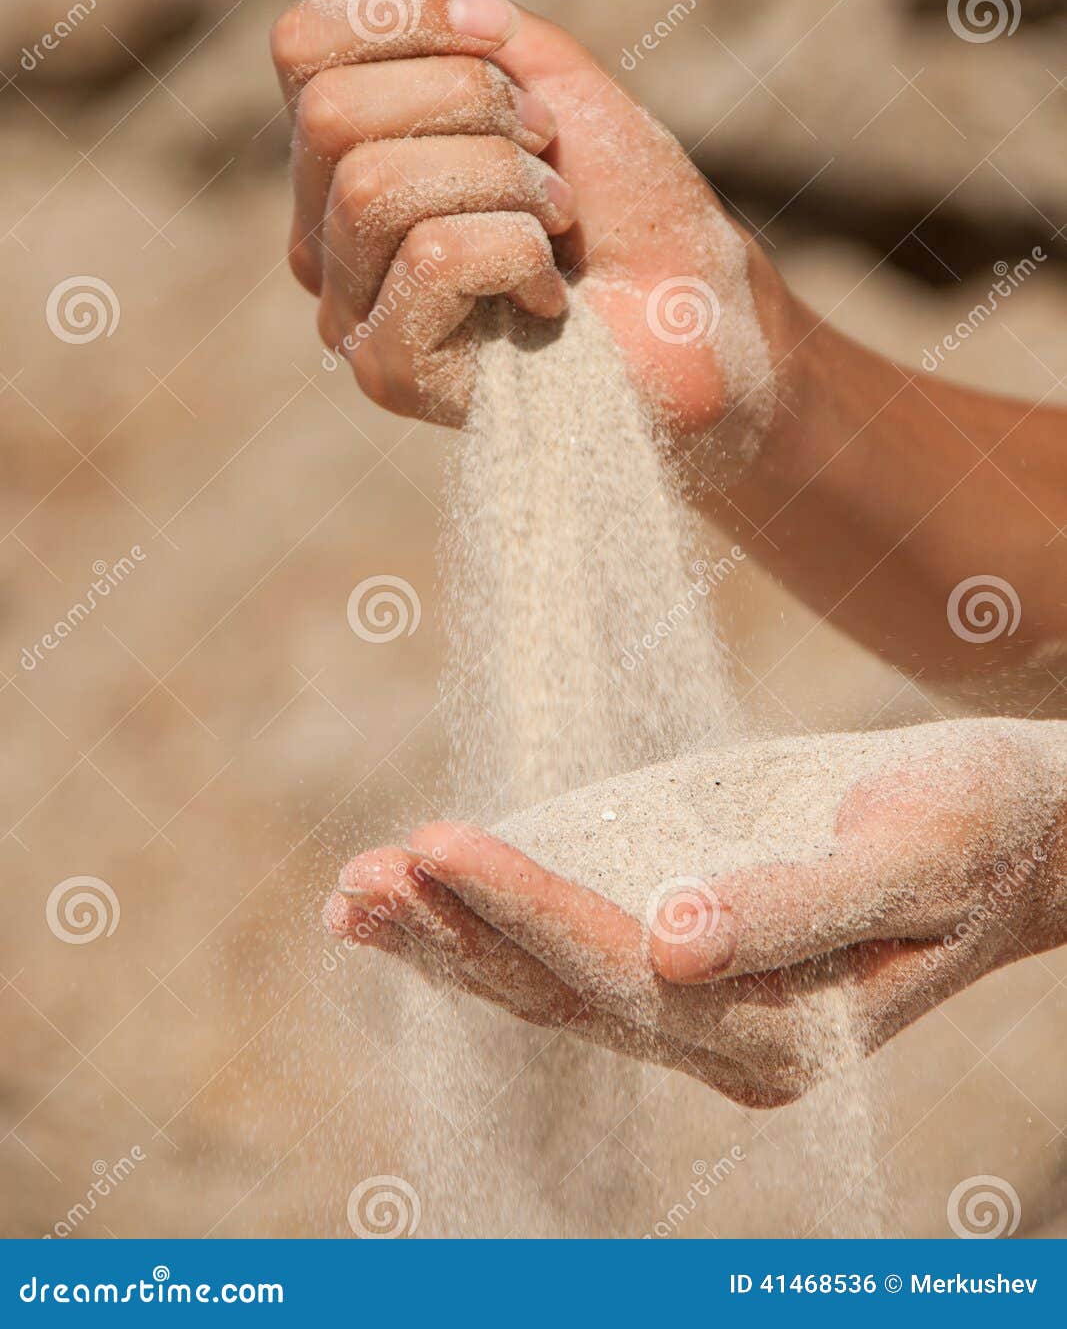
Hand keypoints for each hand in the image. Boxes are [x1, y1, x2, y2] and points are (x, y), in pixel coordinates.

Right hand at [272, 0, 793, 445]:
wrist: (702, 311)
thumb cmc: (625, 201)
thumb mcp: (532, 70)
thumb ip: (422, 4)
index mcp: (343, 155)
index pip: (302, 46)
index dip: (410, 15)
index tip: (505, 41)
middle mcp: (325, 234)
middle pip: (330, 111)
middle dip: (469, 105)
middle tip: (545, 152)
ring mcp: (349, 309)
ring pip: (372, 184)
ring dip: (505, 181)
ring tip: (555, 224)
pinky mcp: (389, 373)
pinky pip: (433, 255)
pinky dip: (520, 254)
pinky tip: (547, 298)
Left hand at [324, 719, 1065, 1106]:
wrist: (1007, 826)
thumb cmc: (974, 828)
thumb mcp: (911, 859)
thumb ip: (796, 909)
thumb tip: (672, 941)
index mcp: (776, 1032)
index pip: (622, 977)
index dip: (524, 911)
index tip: (436, 843)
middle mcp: (716, 1031)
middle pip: (559, 993)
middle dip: (457, 931)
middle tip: (364, 878)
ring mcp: (689, 992)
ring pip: (542, 981)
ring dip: (444, 936)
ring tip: (355, 892)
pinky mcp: (673, 932)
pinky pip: (560, 941)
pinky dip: (480, 915)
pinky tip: (405, 889)